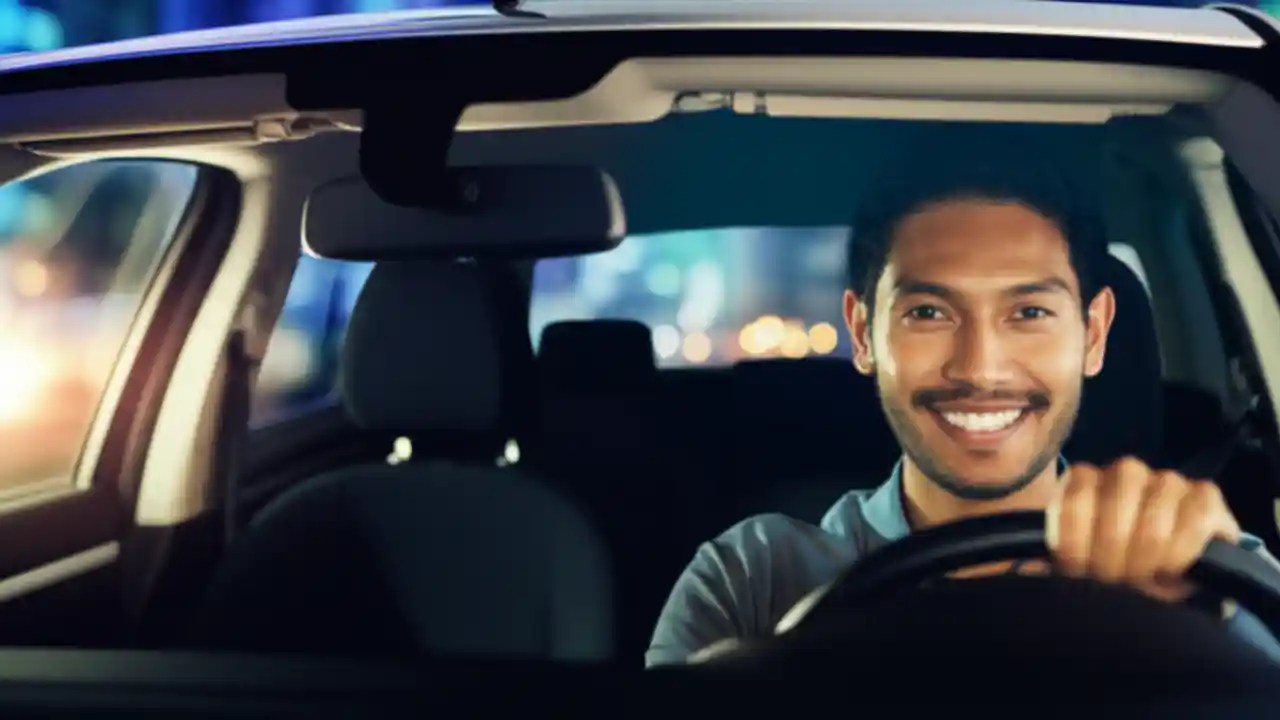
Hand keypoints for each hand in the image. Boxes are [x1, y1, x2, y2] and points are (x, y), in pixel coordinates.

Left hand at [1046, 457, 1240, 601]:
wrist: (1166, 577)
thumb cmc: (1114, 567)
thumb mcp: (1079, 562)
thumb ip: (1060, 555)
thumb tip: (1046, 567)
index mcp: (1084, 480)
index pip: (1073, 500)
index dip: (1074, 545)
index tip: (1078, 570)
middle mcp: (1126, 472)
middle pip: (1114, 515)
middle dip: (1113, 561)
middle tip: (1116, 581)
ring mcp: (1167, 480)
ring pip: (1153, 526)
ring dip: (1148, 563)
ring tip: (1145, 580)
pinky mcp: (1206, 494)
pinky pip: (1196, 519)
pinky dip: (1182, 552)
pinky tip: (1173, 569)